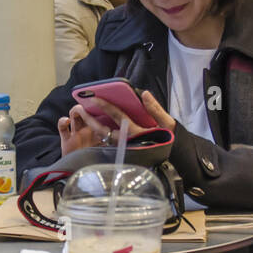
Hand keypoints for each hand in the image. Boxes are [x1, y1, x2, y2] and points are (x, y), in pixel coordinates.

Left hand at [56, 90, 173, 154]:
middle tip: (79, 109)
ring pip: (104, 137)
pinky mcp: (124, 151)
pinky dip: (101, 133)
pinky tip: (97, 125)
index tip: (93, 98)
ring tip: (85, 116)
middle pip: (103, 130)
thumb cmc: (169, 139)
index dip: (105, 106)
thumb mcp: (167, 124)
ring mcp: (124, 147)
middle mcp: (126, 141)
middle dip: (90, 120)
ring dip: (93, 126)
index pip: (117, 116)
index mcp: (136, 132)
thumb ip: (155, 109)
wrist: (173, 158)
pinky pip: (109, 141)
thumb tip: (144, 94)